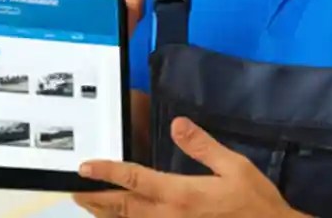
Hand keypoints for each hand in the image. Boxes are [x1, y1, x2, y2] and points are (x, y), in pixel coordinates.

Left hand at [73, 117, 303, 217]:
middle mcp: (170, 217)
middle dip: (97, 199)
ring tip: (90, 207)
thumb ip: (202, 146)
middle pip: (123, 208)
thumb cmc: (255, 202)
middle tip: (75, 192)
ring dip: (108, 216)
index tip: (85, 167)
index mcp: (180, 195)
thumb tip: (178, 124)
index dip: (107, 172)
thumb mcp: (234, 166)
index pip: (134, 180)